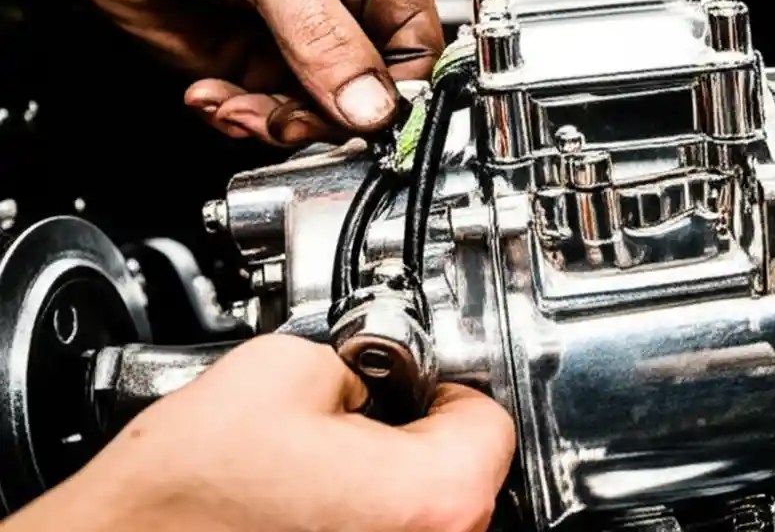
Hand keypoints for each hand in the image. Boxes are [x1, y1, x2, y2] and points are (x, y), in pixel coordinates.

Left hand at [2, 0, 442, 144]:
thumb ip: (323, 35)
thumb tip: (373, 105)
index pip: (417, 46)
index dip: (396, 92)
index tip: (367, 120)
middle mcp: (347, 4)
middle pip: (371, 95)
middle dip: (325, 115)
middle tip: (285, 118)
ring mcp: (301, 42)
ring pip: (322, 118)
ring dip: (277, 125)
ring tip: (235, 105)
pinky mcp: (256, 71)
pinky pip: (272, 122)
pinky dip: (242, 123)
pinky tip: (213, 96)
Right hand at [2, 335, 515, 531]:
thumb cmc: (184, 495)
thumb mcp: (287, 368)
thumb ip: (362, 358)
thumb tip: (376, 370)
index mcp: (434, 494)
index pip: (491, 416)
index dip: (446, 384)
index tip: (414, 381)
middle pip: (466, 468)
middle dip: (419, 430)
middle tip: (362, 414)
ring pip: (428, 508)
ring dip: (392, 475)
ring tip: (323, 459)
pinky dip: (366, 515)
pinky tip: (311, 498)